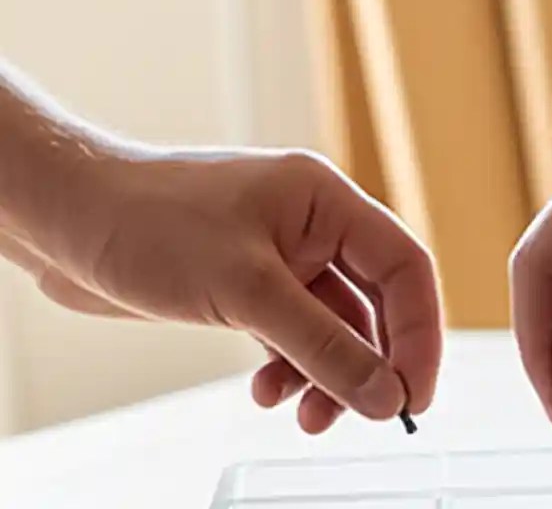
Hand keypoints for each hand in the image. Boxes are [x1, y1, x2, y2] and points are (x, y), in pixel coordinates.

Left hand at [12, 147, 440, 433]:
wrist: (63, 215)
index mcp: (326, 201)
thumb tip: (383, 395)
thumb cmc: (146, 222)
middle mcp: (311, 226)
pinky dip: (290, 368)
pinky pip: (292, 334)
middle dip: (372, 362)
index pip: (404, 267)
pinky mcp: (246, 286)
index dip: (419, 333)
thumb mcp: (246, 291)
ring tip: (307, 417)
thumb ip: (321, 346)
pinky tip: (268, 392)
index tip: (412, 394)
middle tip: (373, 414)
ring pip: (332, 326)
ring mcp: (279, 256)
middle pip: (374, 302)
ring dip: (327, 375)